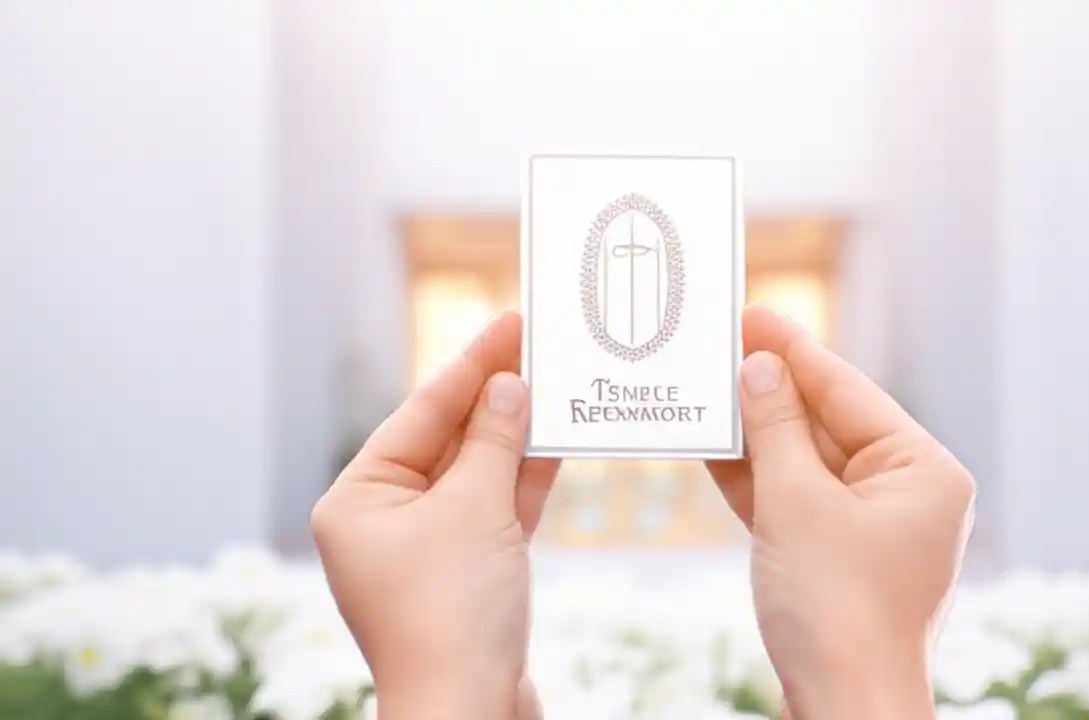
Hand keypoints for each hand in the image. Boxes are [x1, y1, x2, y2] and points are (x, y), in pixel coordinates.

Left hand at [311, 312, 555, 719]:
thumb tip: (508, 385)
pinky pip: (493, 513)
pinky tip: (555, 442)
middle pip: (446, 441)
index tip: (507, 325)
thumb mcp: (474, 508)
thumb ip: (493, 440)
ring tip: (554, 384)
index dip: (469, 366)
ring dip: (515, 437)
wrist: (471, 713)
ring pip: (475, 476)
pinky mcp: (465, 577)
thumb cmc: (452, 612)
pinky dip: (523, 481)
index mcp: (357, 501)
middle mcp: (383, 523)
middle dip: (493, 398)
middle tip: (535, 345)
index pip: (419, 415)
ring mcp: (425, 552)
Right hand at [708, 307, 975, 719]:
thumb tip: (759, 368)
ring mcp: (872, 530)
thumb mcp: (797, 503)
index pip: (850, 392)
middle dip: (769, 391)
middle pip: (826, 423)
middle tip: (719, 345)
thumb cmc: (837, 610)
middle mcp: (907, 494)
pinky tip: (714, 446)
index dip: (795, 351)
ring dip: (755, 434)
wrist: (842, 711)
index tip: (754, 315)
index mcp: (924, 472)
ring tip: (705, 389)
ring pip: (804, 463)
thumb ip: (776, 428)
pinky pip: (795, 502)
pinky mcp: (837, 560)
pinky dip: (756, 479)